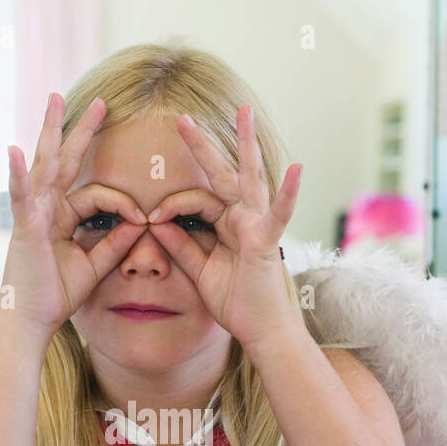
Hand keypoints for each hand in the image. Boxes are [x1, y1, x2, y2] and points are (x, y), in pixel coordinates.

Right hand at [0, 92, 149, 330]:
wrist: (31, 320)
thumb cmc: (56, 295)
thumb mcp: (94, 266)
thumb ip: (114, 245)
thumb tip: (140, 225)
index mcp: (61, 217)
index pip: (96, 195)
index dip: (123, 203)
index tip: (143, 218)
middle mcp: (45, 208)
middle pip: (65, 161)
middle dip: (81, 130)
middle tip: (99, 101)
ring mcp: (32, 215)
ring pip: (45, 165)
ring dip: (51, 131)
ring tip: (56, 101)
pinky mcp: (24, 228)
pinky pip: (21, 196)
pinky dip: (17, 174)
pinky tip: (14, 151)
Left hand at [143, 104, 302, 346]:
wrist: (260, 331)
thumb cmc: (236, 302)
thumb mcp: (199, 271)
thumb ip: (181, 246)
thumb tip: (156, 225)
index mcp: (226, 224)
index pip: (195, 200)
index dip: (170, 205)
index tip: (149, 218)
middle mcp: (243, 218)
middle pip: (221, 174)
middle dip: (202, 146)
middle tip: (183, 118)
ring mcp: (257, 226)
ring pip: (248, 179)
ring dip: (246, 145)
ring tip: (245, 114)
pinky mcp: (267, 242)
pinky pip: (278, 215)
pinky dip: (288, 194)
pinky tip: (297, 171)